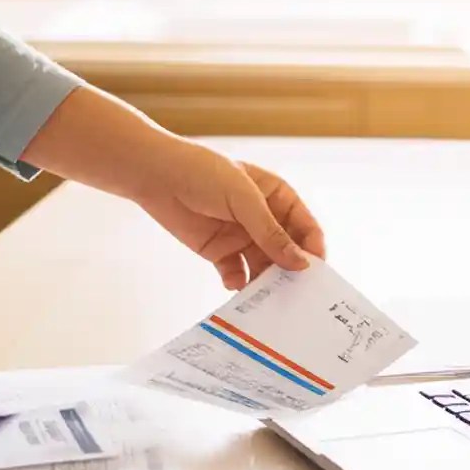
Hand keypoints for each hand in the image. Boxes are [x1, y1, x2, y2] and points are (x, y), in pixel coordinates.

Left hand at [136, 145, 325, 289]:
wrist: (156, 176)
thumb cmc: (204, 173)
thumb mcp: (244, 199)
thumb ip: (271, 233)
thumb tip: (302, 262)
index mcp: (278, 197)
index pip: (305, 227)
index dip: (312, 249)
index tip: (313, 271)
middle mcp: (264, 219)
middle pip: (287, 251)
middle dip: (291, 271)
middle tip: (295, 293)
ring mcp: (242, 237)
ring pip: (264, 266)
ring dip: (266, 281)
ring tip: (266, 296)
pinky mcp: (220, 252)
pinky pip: (237, 273)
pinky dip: (239, 283)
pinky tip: (235, 287)